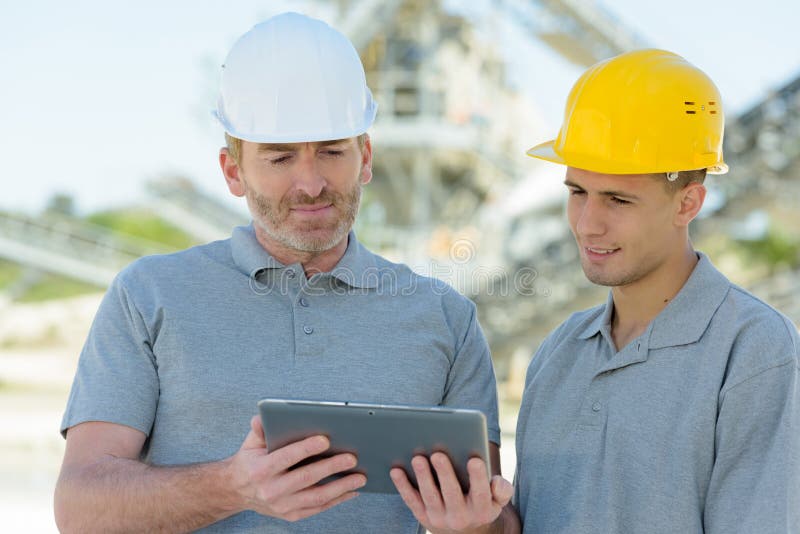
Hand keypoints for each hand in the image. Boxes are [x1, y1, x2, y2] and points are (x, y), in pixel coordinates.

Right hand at [228, 415, 365, 521]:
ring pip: (316, 497)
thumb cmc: (250, 461)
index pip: (286, 457)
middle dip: (331, 467)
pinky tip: (352, 490)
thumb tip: (261, 417)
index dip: (306, 448)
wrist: (237, 491)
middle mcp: (271, 490)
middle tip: (352, 458)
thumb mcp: (251, 443)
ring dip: (341, 487)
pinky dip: (337, 500)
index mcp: (261, 469)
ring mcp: (281, 506)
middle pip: (306, 478)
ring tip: (360, 477)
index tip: (326, 439)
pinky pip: (318, 508)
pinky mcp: (291, 515)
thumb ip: (260, 430)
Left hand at [390, 452, 512, 532]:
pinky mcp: (423, 516)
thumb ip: (502, 489)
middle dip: (445, 473)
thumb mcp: (498, 499)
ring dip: (423, 477)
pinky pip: (411, 501)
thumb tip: (496, 482)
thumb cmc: (481, 501)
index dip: (478, 477)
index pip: (481, 493)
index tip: (474, 459)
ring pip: (430, 497)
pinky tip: (396, 470)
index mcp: (482, 509)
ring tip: (417, 457)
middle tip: (438, 454)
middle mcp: (461, 517)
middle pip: (452, 493)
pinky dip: (402, 486)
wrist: (465, 529)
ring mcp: (439, 518)